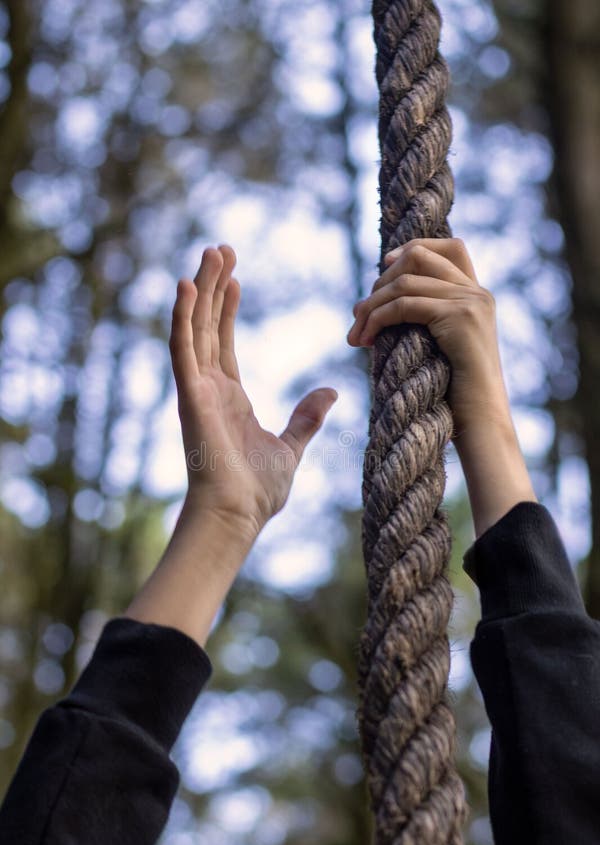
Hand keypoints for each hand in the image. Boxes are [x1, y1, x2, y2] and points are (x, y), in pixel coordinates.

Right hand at [170, 245, 337, 538]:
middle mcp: (209, 388)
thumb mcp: (291, 447)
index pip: (224, 341)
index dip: (228, 308)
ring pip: (196, 327)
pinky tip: (188, 286)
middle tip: (221, 249)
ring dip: (202, 289)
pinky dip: (184, 318)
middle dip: (215, 286)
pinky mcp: (191, 396)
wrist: (239, 516)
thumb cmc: (257, 491)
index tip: (236, 277)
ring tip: (211, 252)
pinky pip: (184, 349)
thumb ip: (305, 418)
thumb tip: (329, 393)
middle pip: (209, 325)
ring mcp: (197, 390)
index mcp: (229, 397)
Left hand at [346, 238, 511, 438]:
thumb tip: (385, 302)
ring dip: (371, 305)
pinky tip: (367, 339)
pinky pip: (404, 304)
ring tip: (356, 333)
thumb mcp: (444, 347)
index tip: (383, 268)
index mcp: (477, 295)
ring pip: (404, 281)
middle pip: (419, 255)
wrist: (481, 419)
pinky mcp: (459, 317)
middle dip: (380, 281)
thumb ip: (428, 319)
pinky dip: (378, 318)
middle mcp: (478, 292)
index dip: (412, 248)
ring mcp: (471, 302)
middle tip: (358, 315)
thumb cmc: (457, 395)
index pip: (450, 247)